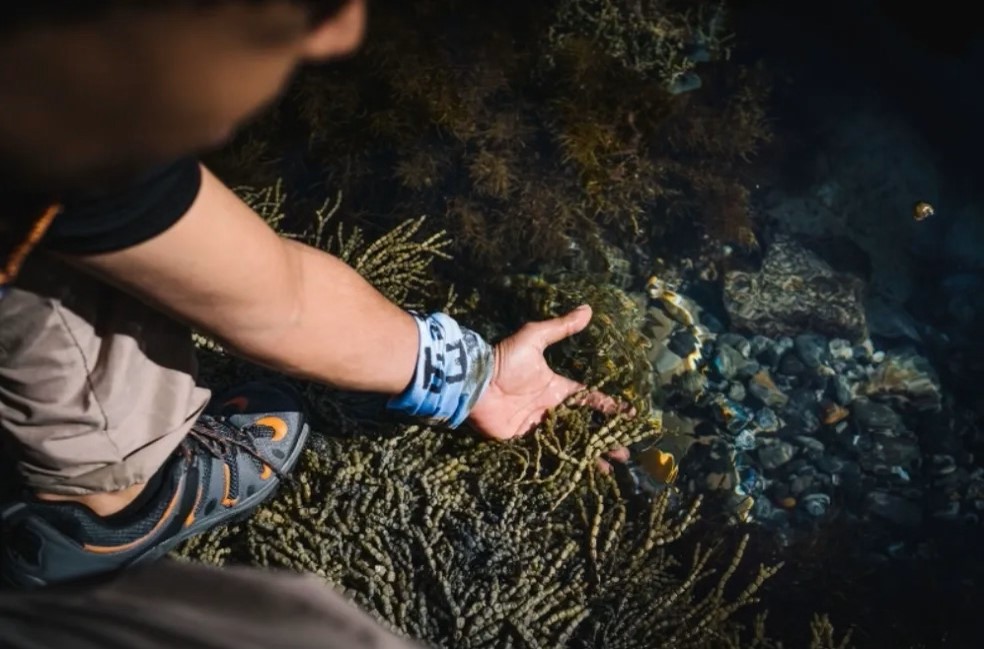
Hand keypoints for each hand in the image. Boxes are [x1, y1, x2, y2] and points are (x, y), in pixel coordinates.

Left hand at [467, 305, 630, 470]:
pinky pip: (549, 452)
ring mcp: (538, 426)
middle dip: (605, 440)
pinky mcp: (524, 440)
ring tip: (609, 470)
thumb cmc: (503, 360)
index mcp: (557, 387)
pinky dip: (565, 462)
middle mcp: (551, 408)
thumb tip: (587, 309)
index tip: (630, 416)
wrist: (474, 383)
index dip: (610, 407)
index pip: (590, 399)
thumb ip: (560, 328)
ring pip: (570, 444)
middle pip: (585, 427)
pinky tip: (581, 474)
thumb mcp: (533, 338)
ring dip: (590, 456)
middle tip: (625, 454)